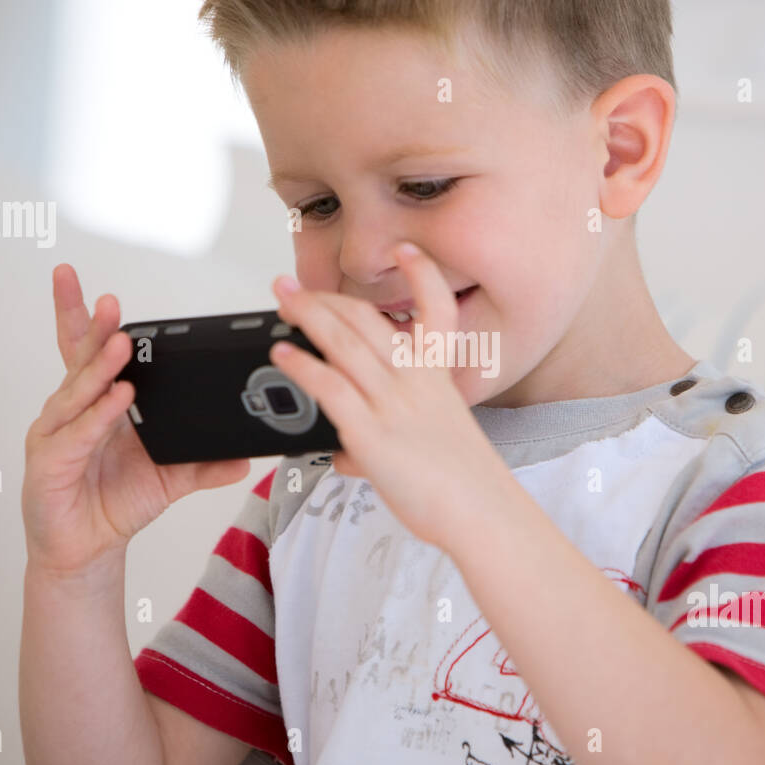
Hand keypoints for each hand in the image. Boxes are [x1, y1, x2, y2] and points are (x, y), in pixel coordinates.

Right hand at [21, 264, 250, 576]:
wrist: (87, 549)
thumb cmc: (115, 502)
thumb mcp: (172, 478)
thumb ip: (205, 465)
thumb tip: (246, 458)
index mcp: (96, 403)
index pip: (87, 352)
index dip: (83, 317)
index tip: (92, 289)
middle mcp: (70, 411)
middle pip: (81, 361)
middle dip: (95, 329)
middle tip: (111, 303)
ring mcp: (56, 435)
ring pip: (79, 393)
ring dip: (101, 368)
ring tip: (120, 343)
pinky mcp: (49, 463)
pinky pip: (77, 434)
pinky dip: (97, 416)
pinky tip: (117, 398)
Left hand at [268, 244, 508, 549]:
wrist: (482, 514)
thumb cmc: (462, 487)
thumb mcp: (432, 446)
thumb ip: (381, 440)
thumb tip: (345, 452)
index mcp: (438, 379)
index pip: (437, 312)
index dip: (423, 275)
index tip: (408, 250)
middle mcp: (417, 382)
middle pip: (368, 321)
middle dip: (327, 298)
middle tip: (293, 285)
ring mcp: (394, 404)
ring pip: (344, 343)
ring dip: (308, 316)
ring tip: (282, 301)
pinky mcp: (373, 433)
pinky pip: (331, 388)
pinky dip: (303, 366)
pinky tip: (283, 354)